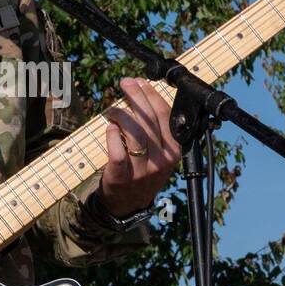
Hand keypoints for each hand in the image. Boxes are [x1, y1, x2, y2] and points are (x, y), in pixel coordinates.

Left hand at [100, 77, 181, 216]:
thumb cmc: (143, 171)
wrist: (128, 204)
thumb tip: (144, 95)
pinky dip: (112, 135)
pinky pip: (118, 151)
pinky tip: (110, 127)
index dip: (152, 95)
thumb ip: (157, 129)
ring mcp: (142, 169)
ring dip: (122, 114)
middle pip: (150, 120)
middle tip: (126, 83)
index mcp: (174, 150)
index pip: (166, 115)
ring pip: (135, 133)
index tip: (141, 81)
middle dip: (137, 96)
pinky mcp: (122, 176)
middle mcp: (162, 159)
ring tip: (113, 108)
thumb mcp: (160, 153)